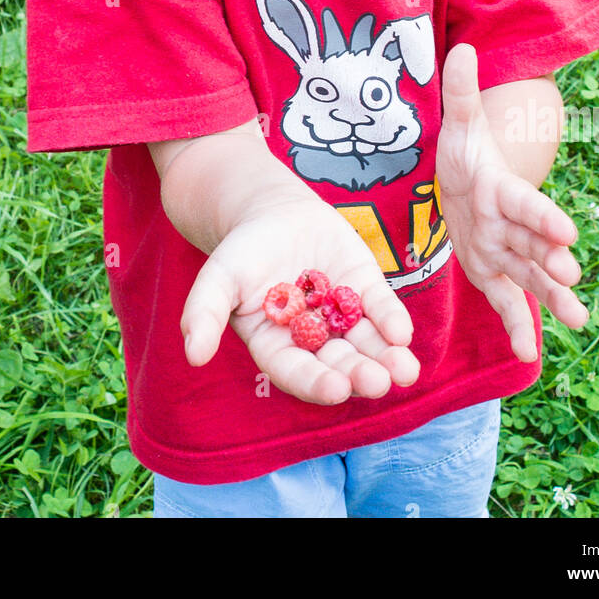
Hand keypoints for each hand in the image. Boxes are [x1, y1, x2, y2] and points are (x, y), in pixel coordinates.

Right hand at [180, 194, 419, 404]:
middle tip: (380, 382)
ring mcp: (342, 314)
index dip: (316, 382)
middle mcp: (314, 340)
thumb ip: (203, 313)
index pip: (297, 372)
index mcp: (277, 347)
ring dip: (386, 357)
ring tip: (405, 370)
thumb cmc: (240, 250)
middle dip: (359, 374)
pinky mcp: (365, 288)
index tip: (336, 389)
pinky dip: (392, 320)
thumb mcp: (217, 277)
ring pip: (366, 343)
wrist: (271, 209)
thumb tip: (193, 354)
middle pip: (338, 363)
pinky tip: (402, 332)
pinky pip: (381, 309)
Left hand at [435, 43, 588, 362]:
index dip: (545, 216)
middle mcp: (511, 225)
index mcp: (503, 191)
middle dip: (554, 261)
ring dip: (551, 299)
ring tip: (577, 321)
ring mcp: (505, 251)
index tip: (569, 230)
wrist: (464, 178)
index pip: (527, 203)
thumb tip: (462, 50)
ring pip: (530, 277)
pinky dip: (518, 325)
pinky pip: (506, 301)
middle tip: (573, 279)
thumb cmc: (466, 151)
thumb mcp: (459, 124)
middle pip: (536, 245)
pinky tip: (528, 352)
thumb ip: (461, 92)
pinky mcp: (492, 272)